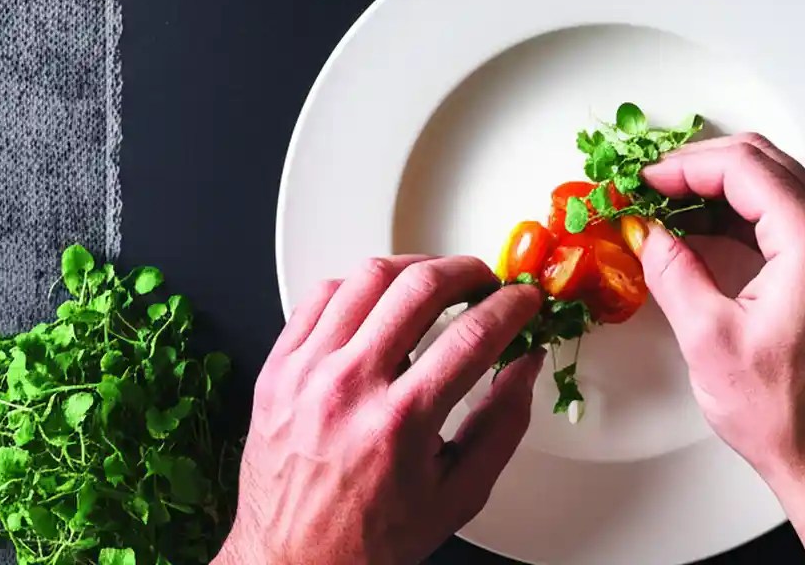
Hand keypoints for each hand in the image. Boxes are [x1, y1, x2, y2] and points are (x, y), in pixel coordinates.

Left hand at [215, 256, 543, 564]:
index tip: (526, 301)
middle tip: (488, 283)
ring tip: (439, 281)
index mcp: (400, 422)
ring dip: (416, 268)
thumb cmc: (372, 538)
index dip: (512, 307)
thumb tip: (525, 364)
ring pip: (368, 278)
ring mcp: (306, 372)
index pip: (473, 335)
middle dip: (469, 272)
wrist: (292, 562)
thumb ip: (502, 424)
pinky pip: (320, 296)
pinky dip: (359, 285)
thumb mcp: (460, 494)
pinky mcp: (278, 368)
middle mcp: (349, 387)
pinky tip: (382, 298)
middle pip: (420, 288)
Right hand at [638, 134, 804, 563]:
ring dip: (719, 188)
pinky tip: (700, 235)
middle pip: (763, 163)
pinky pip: (786, 216)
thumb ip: (672, 271)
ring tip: (667, 209)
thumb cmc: (785, 410)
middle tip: (651, 186)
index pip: (743, 166)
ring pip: (775, 184)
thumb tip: (647, 235)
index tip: (646, 180)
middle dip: (700, 167)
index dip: (685, 165)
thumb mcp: (707, 337)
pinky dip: (741, 215)